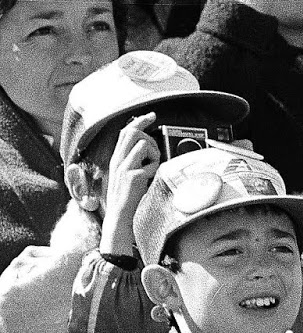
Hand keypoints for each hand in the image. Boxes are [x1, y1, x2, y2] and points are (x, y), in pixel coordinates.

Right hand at [99, 113, 160, 257]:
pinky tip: (150, 179)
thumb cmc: (129, 197)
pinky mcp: (133, 176)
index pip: (125, 133)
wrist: (121, 216)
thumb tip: (149, 147)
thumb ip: (135, 161)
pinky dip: (155, 168)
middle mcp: (118, 161)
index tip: (150, 116)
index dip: (138, 121)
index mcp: (117, 159)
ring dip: (154, 153)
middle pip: (131, 132)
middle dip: (146, 129)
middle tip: (155, 134)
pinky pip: (152, 163)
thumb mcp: (128, 175)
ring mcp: (125, 168)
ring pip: (143, 144)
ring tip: (152, 167)